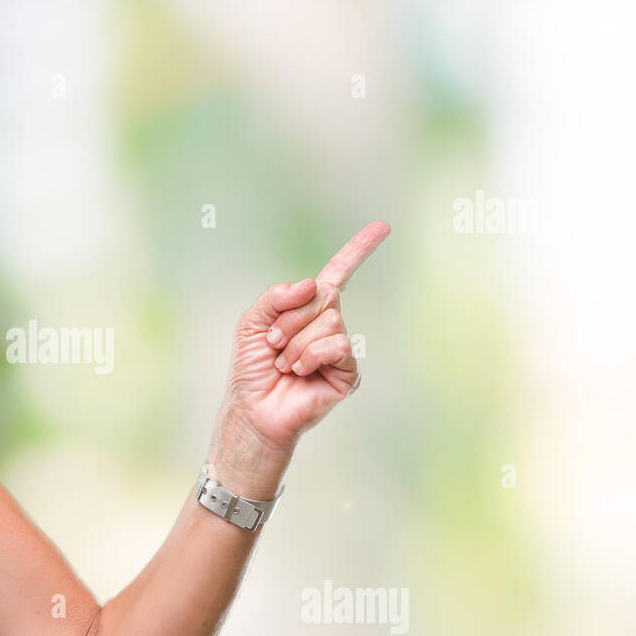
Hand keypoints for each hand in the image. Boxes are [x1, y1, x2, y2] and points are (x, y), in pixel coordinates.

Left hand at [213, 222, 389, 480]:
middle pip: (325, 295)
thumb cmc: (252, 368)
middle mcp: (329, 325)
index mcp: (308, 309)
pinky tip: (300, 372)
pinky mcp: (348, 372)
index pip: (338, 273)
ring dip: (295, 342)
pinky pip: (336, 344)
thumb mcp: (252, 323)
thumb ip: (277, 296)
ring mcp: (340, 348)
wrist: (254, 409)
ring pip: (329, 321)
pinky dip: (310, 356)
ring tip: (284, 364)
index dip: (359, 250)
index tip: (383, 226)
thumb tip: (313, 283)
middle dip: (290, 318)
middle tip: (274, 344)